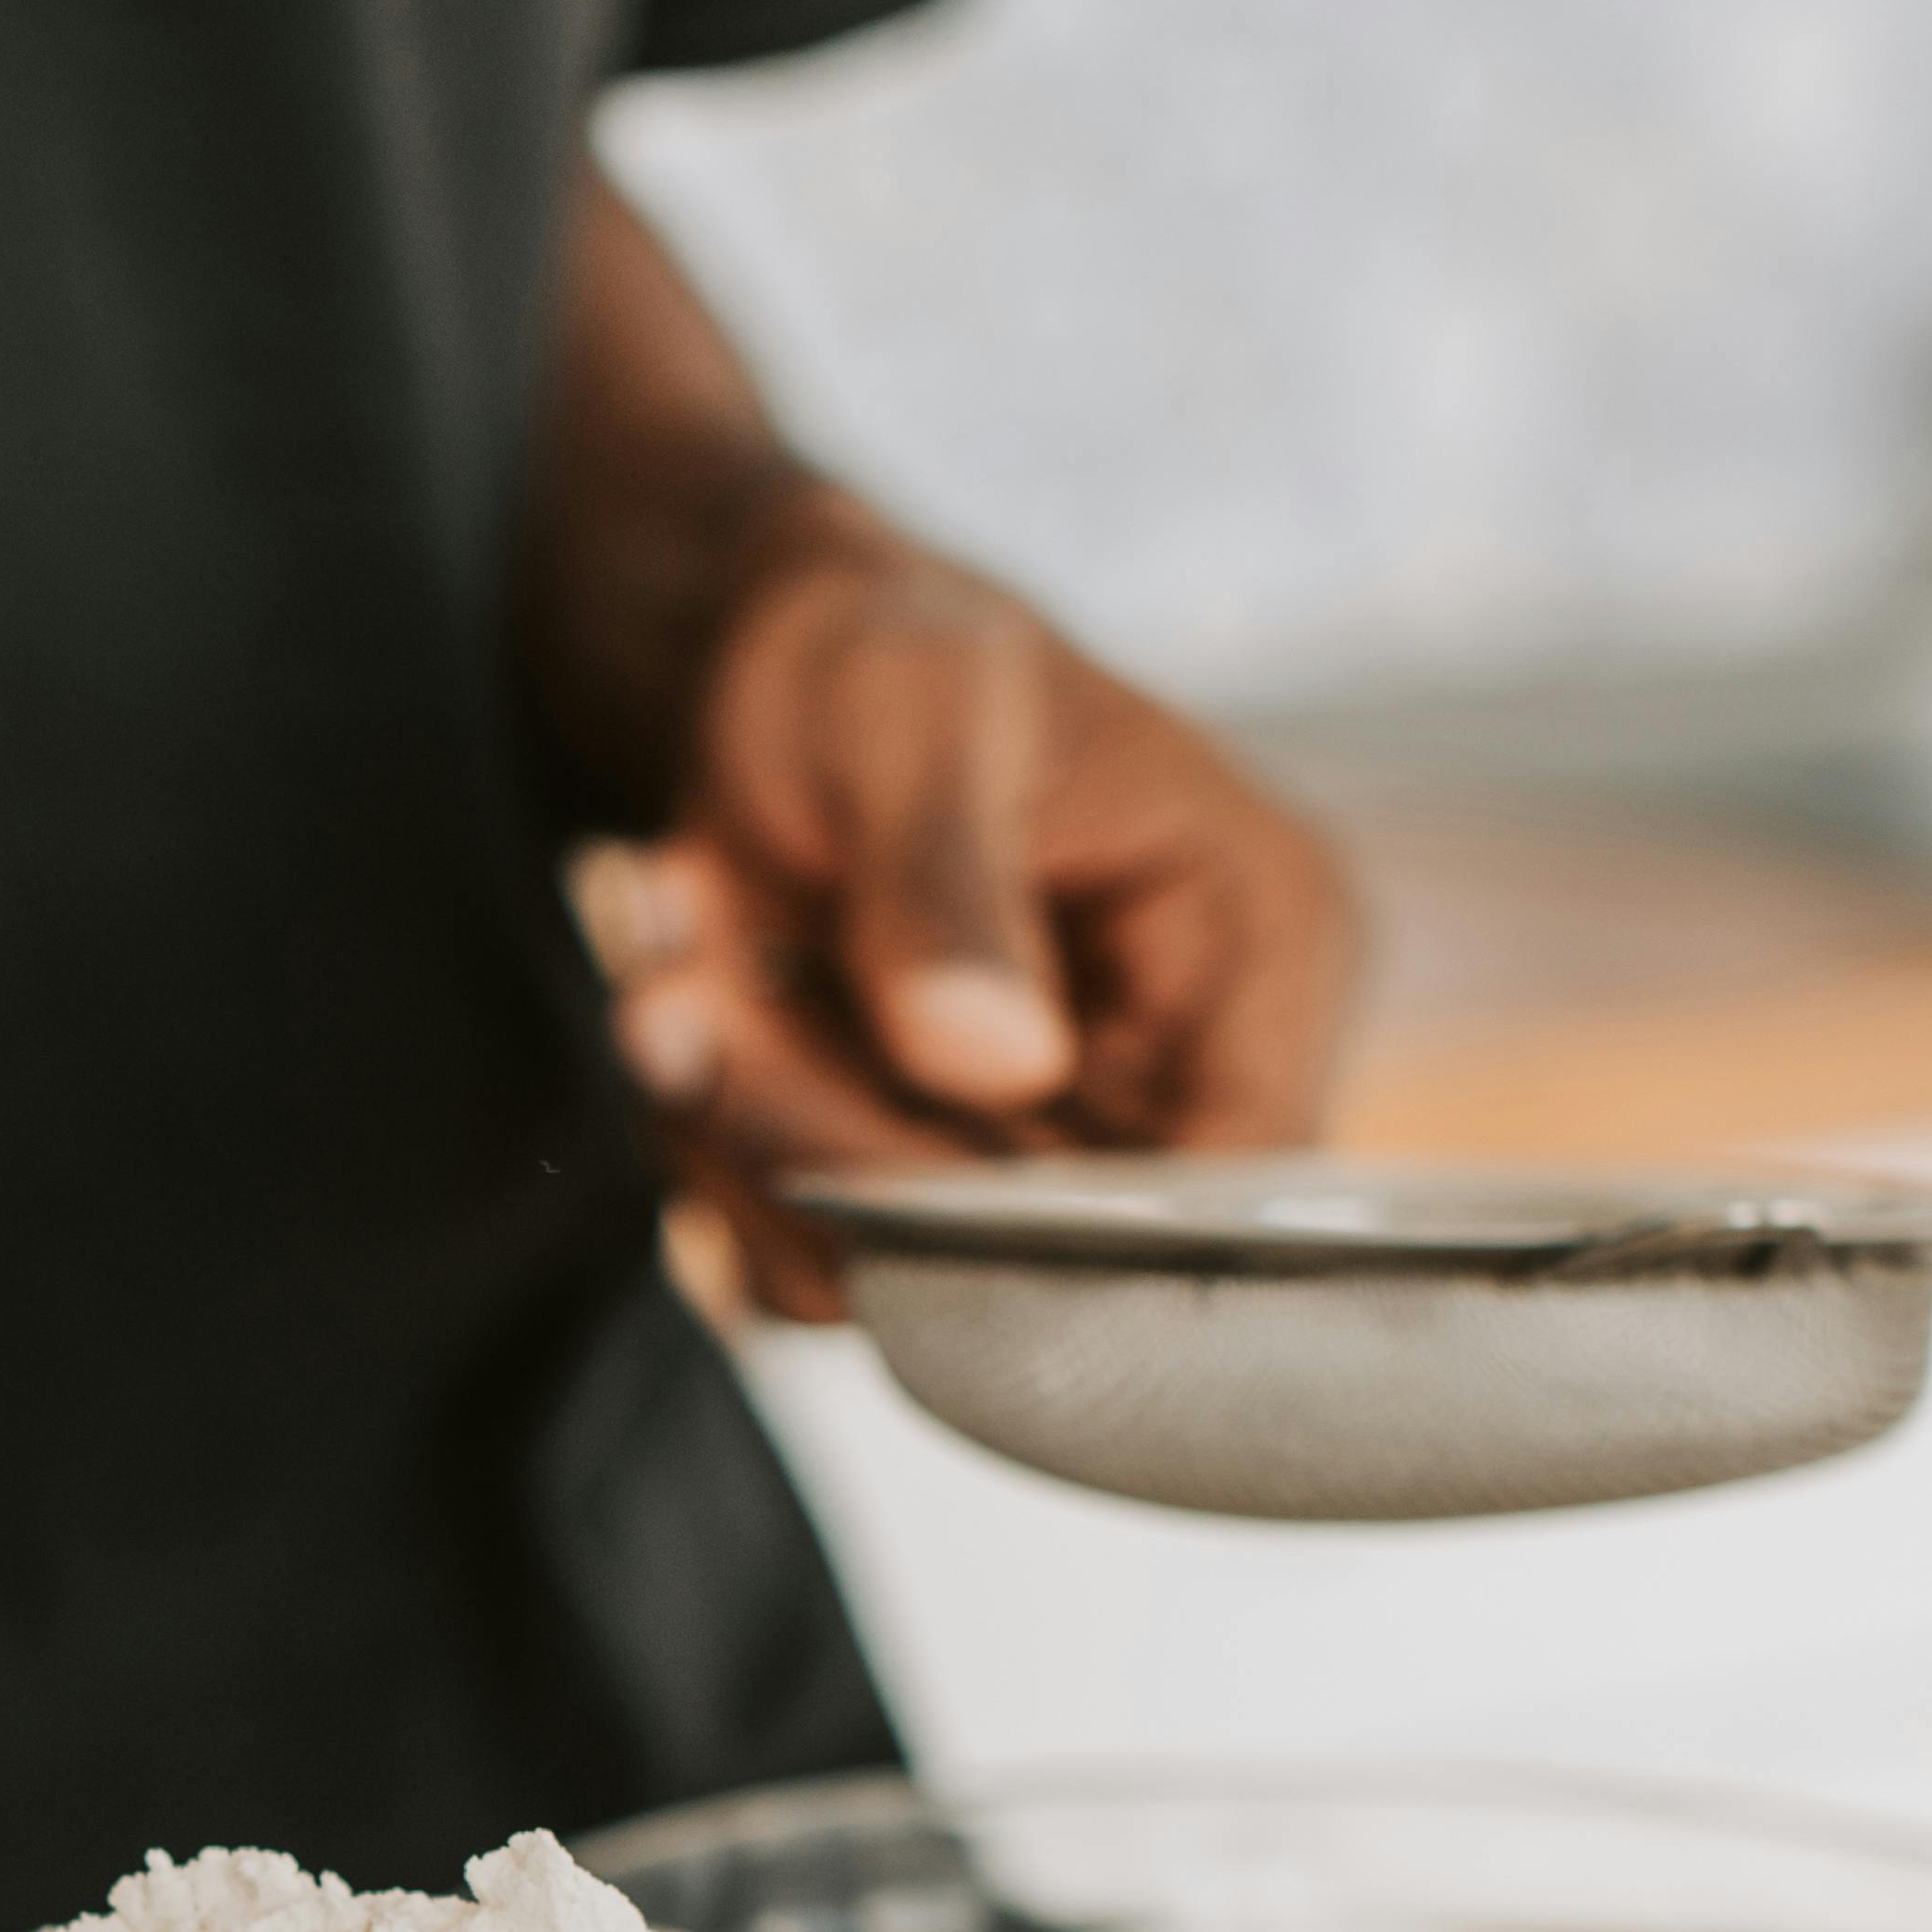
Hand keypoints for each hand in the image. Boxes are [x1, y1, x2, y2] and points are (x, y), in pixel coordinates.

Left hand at [572, 488, 1357, 1322]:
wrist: (762, 679)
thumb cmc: (872, 656)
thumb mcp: (905, 708)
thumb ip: (944, 876)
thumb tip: (996, 1062)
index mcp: (1261, 942)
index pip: (1234, 1185)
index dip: (1059, 1211)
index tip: (876, 1098)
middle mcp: (1182, 1073)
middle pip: (1039, 1256)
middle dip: (829, 1139)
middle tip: (679, 1005)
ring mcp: (1056, 1147)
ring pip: (904, 1276)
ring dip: (746, 1142)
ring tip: (670, 981)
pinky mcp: (938, 1183)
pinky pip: (819, 1262)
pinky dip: (716, 1159)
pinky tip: (678, 1019)